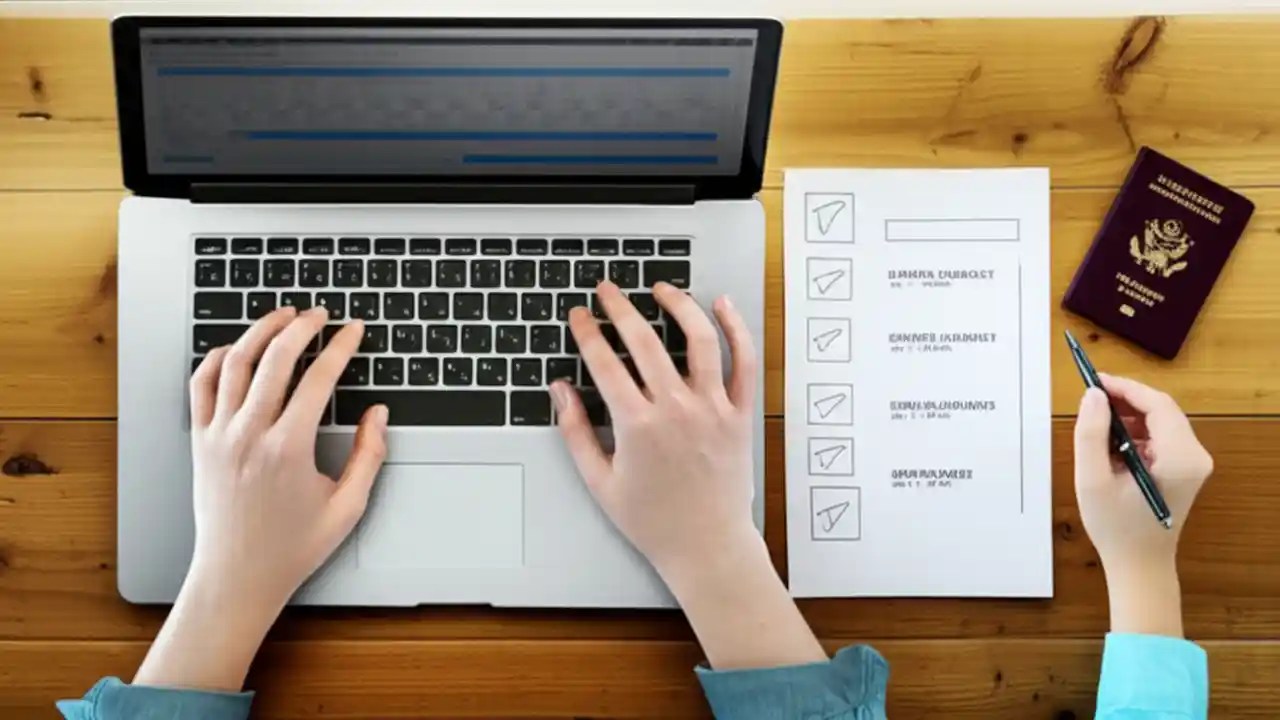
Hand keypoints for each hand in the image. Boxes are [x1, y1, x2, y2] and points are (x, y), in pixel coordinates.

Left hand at [187, 306, 387, 608]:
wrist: (236, 576)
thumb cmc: (291, 548)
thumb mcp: (347, 508)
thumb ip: (369, 456)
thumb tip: (378, 415)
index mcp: (289, 449)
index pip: (319, 378)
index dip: (341, 347)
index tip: (353, 330)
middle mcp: (249, 435)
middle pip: (276, 358)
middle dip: (303, 327)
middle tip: (320, 315)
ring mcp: (219, 435)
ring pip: (236, 362)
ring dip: (261, 331)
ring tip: (283, 317)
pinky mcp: (200, 441)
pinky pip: (202, 385)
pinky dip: (219, 358)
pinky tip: (238, 348)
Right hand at [553, 281, 756, 576]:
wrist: (706, 546)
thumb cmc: (654, 520)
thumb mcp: (600, 480)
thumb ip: (575, 431)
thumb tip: (560, 390)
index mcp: (637, 425)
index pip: (604, 362)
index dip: (588, 332)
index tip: (580, 315)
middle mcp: (676, 409)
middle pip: (644, 340)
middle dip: (620, 307)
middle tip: (607, 291)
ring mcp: (712, 408)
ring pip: (698, 339)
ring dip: (678, 304)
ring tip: (661, 288)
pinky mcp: (739, 414)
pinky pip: (744, 362)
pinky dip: (736, 329)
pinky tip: (723, 306)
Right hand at [1073, 374, 1211, 569]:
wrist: (1139, 566)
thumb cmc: (1115, 528)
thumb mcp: (1092, 479)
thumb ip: (1091, 433)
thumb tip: (1093, 395)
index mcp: (1180, 458)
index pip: (1157, 405)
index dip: (1125, 388)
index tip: (1094, 382)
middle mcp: (1195, 456)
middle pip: (1162, 410)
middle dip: (1125, 400)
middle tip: (1091, 399)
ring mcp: (1194, 464)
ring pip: (1160, 422)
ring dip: (1129, 418)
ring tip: (1096, 427)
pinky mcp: (1185, 469)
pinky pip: (1161, 438)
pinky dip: (1136, 434)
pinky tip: (1111, 447)